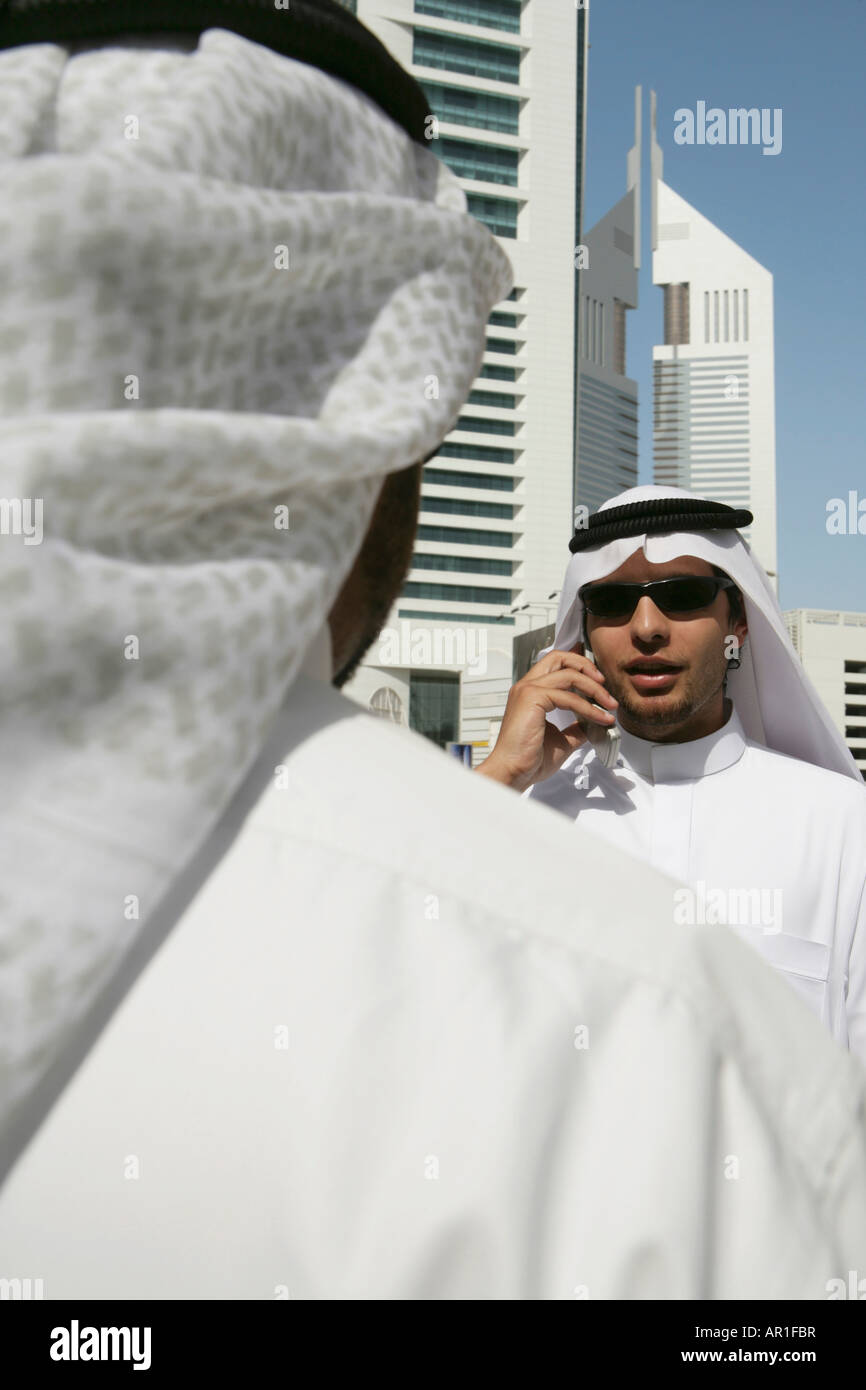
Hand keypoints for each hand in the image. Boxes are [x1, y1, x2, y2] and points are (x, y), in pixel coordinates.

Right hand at [476, 647, 617, 791]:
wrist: (513, 772)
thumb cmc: (528, 759)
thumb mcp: (561, 739)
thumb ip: (576, 728)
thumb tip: (594, 724)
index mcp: (530, 692)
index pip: (556, 664)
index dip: (580, 667)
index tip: (599, 682)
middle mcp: (527, 686)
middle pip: (560, 657)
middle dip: (587, 667)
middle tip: (604, 684)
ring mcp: (528, 690)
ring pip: (570, 675)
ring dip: (595, 689)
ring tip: (610, 706)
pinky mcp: (532, 699)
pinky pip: (569, 697)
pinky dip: (589, 707)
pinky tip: (600, 718)